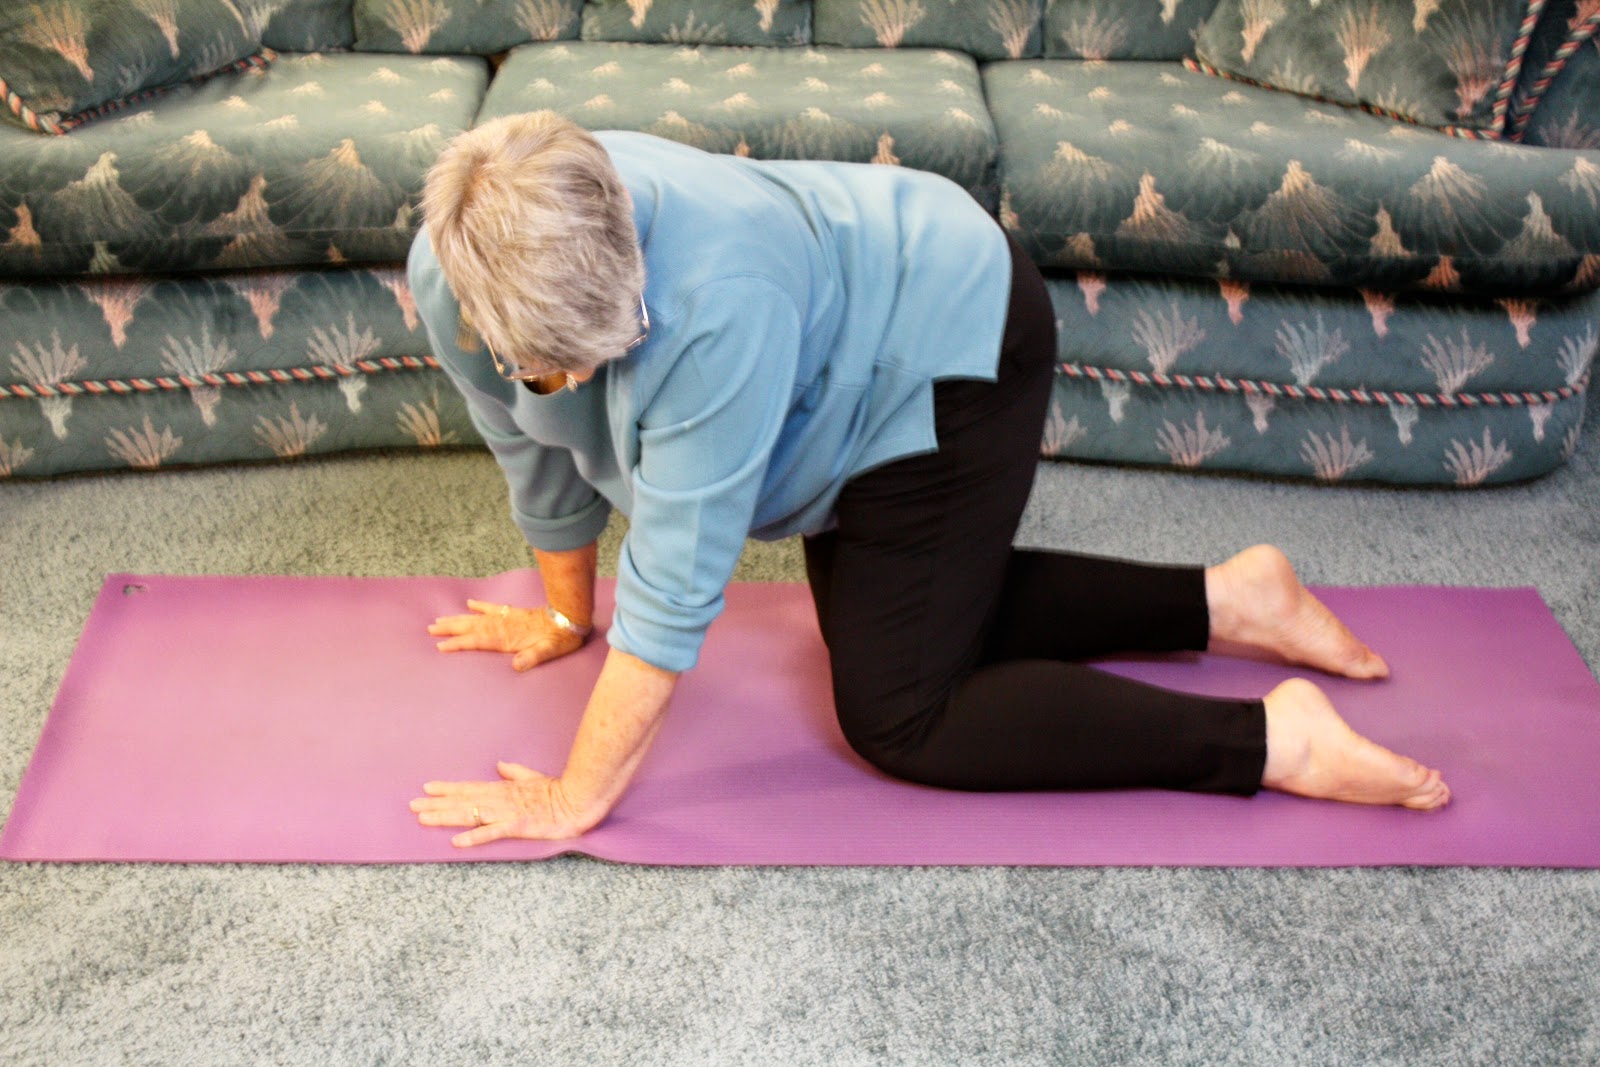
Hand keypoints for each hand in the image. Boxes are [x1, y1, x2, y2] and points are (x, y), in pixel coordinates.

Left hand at [410, 761, 597, 845]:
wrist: (579, 801)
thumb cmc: (559, 790)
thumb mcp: (534, 778)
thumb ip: (516, 772)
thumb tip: (501, 765)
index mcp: (504, 789)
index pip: (469, 788)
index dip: (447, 789)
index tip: (426, 789)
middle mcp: (500, 799)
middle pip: (463, 801)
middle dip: (436, 804)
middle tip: (411, 806)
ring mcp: (508, 813)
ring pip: (471, 815)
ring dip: (446, 817)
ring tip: (423, 819)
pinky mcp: (518, 826)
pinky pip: (492, 833)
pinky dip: (474, 837)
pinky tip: (457, 842)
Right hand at [427, 599, 585, 670]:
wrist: (570, 618)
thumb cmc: (560, 639)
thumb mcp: (549, 651)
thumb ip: (532, 657)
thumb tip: (517, 666)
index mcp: (507, 638)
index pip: (476, 641)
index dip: (458, 644)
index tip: (440, 647)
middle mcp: (502, 627)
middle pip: (470, 628)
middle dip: (450, 629)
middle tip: (430, 629)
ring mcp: (507, 619)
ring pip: (476, 618)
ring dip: (458, 619)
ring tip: (440, 619)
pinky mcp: (514, 613)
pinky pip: (493, 608)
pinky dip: (480, 606)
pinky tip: (469, 603)